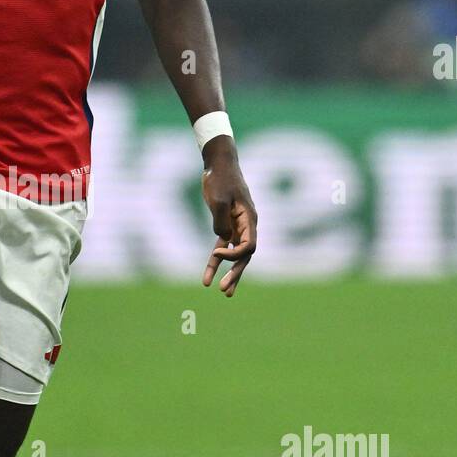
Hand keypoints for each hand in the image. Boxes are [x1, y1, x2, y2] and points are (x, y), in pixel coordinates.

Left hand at [200, 137, 256, 296]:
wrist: (218, 164)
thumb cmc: (221, 178)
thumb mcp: (219, 197)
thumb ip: (221, 220)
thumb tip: (222, 239)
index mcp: (250, 219)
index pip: (249, 246)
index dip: (234, 255)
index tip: (216, 252)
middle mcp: (247, 226)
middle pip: (245, 257)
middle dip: (235, 274)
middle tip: (224, 291)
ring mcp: (237, 227)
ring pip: (235, 256)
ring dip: (228, 273)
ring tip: (221, 291)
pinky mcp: (225, 226)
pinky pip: (221, 247)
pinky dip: (214, 261)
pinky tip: (206, 277)